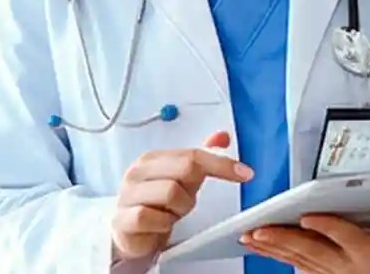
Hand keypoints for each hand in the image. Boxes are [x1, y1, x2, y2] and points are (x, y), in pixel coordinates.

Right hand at [111, 131, 253, 261]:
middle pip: (184, 169)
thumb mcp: (180, 180)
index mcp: (153, 159)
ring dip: (180, 209)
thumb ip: (200, 159)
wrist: (127, 232)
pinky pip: (151, 217)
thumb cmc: (155, 204)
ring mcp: (128, 194)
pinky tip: (161, 226)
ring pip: (171, 194)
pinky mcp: (123, 219)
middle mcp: (138, 172)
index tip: (245, 174)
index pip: (193, 154)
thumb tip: (222, 137)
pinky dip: (163, 224)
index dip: (221, 164)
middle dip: (193, 189)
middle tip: (188, 201)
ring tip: (171, 214)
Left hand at [242, 196, 369, 273]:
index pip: (344, 237)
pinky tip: (261, 248)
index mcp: (368, 253)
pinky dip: (278, 256)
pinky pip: (298, 266)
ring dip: (273, 248)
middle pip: (311, 251)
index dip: (326, 227)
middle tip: (259, 230)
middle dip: (283, 239)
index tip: (309, 216)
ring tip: (250, 236)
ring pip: (298, 260)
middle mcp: (347, 267)